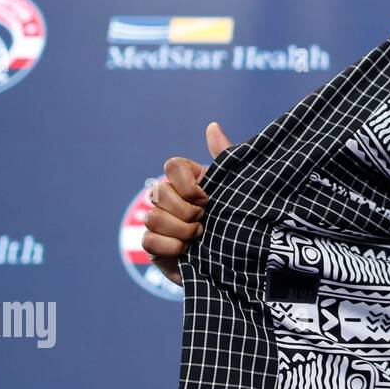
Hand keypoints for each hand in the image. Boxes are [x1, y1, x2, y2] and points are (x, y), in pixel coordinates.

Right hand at [141, 122, 232, 285]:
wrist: (240, 262)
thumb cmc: (238, 221)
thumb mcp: (236, 188)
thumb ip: (224, 158)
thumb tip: (212, 126)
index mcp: (189, 181)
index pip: (172, 165)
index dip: (186, 182)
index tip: (207, 197)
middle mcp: (170, 198)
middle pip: (160, 192)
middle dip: (186, 210)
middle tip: (205, 220)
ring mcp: (160, 222)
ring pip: (153, 217)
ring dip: (181, 229)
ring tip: (200, 236)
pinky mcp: (155, 247)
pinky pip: (149, 240)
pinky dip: (171, 246)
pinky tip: (187, 251)